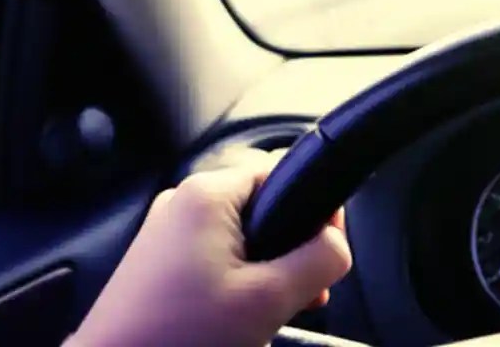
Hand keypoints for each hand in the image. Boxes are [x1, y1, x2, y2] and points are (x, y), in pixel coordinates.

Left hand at [67, 150, 352, 346]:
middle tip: (304, 293)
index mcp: (207, 194)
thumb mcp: (269, 300)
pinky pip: (218, 256)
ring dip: (270, 270)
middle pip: (267, 206)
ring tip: (273, 312)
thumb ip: (320, 261)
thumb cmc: (177, 338)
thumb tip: (339, 245)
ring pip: (244, 236)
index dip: (318, 210)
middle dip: (294, 249)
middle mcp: (184, 202)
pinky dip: (241, 280)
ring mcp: (167, 232)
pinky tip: (245, 316)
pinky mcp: (159, 263)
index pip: (286, 170)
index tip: (329, 250)